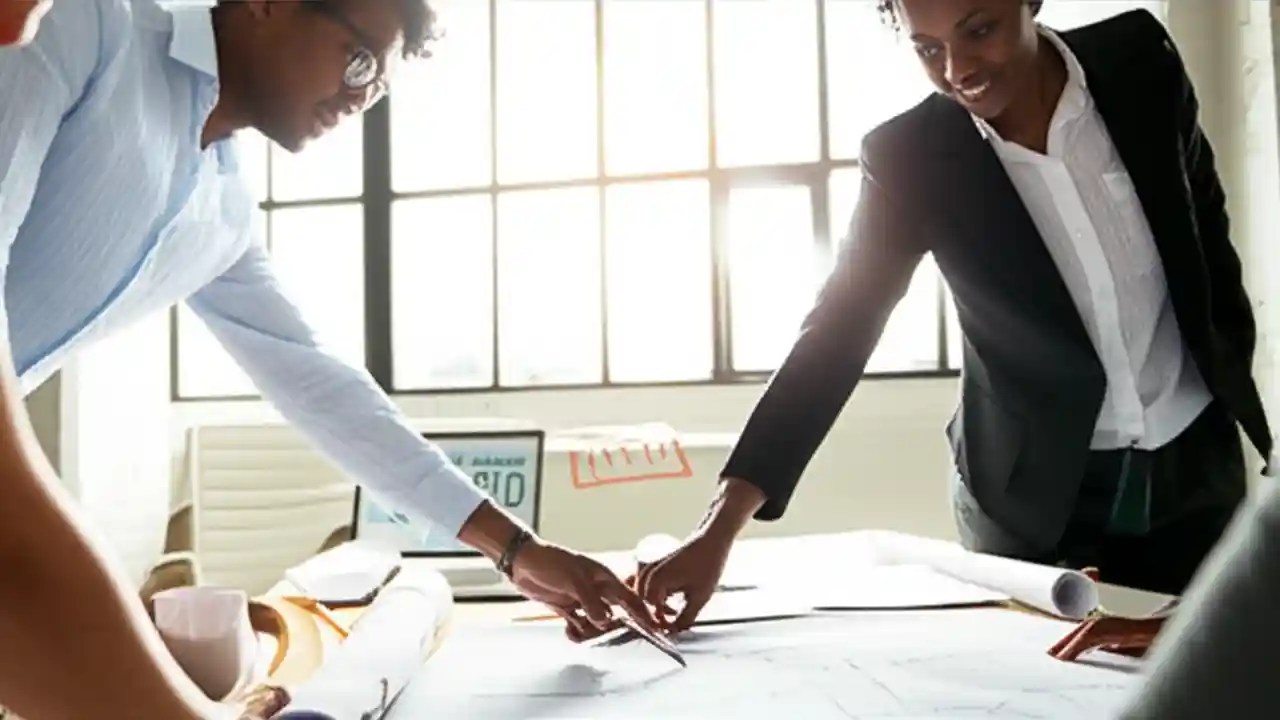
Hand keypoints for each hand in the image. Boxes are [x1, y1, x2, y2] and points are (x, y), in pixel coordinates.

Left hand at [510, 539, 660, 642]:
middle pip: (616, 615)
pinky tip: (570, 632)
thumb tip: (605, 622)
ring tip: (578, 632)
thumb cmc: (551, 561)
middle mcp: (598, 590)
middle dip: (612, 629)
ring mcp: (584, 600)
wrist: (523, 562)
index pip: (630, 599)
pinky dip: (577, 633)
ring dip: (590, 633)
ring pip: (597, 624)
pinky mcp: (569, 608)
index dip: (642, 613)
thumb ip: (592, 602)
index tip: (653, 628)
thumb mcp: (574, 579)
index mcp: (605, 578)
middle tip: (603, 636)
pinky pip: (580, 626)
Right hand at [633, 528, 733, 632]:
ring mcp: (649, 568)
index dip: (660, 625)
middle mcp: (647, 575)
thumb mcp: (699, 597)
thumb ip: (686, 618)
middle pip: (643, 605)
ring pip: (643, 596)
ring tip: (672, 614)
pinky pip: (646, 586)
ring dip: (655, 607)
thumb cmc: (707, 565)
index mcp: (656, 582)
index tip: (672, 631)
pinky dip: (654, 596)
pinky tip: (670, 602)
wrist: (712, 541)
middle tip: (672, 625)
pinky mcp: (655, 566)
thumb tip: (674, 633)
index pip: (650, 613)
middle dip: (655, 616)